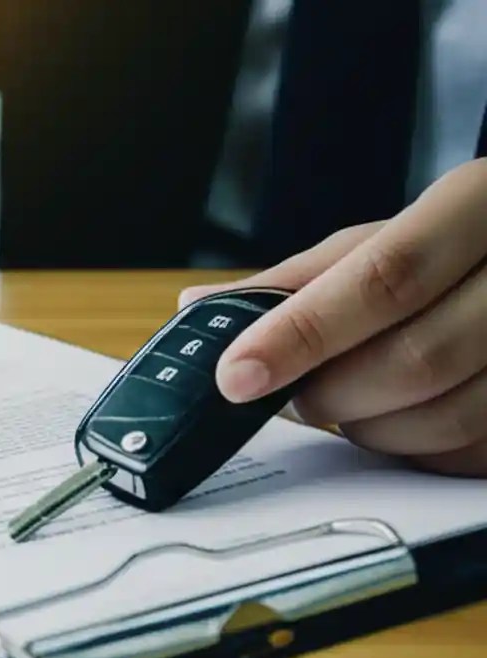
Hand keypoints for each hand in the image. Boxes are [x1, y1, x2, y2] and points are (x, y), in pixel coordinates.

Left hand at [180, 158, 486, 475]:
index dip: (301, 334)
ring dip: (368, 426)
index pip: (384, 278)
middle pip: (414, 359)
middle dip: (327, 392)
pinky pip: (467, 452)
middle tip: (287, 394)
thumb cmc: (452, 247)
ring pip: (445, 417)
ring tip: (343, 401)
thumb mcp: (379, 240)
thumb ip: (295, 279)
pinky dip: (412, 449)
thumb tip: (199, 308)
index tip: (236, 375)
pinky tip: (394, 419)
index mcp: (476, 205)